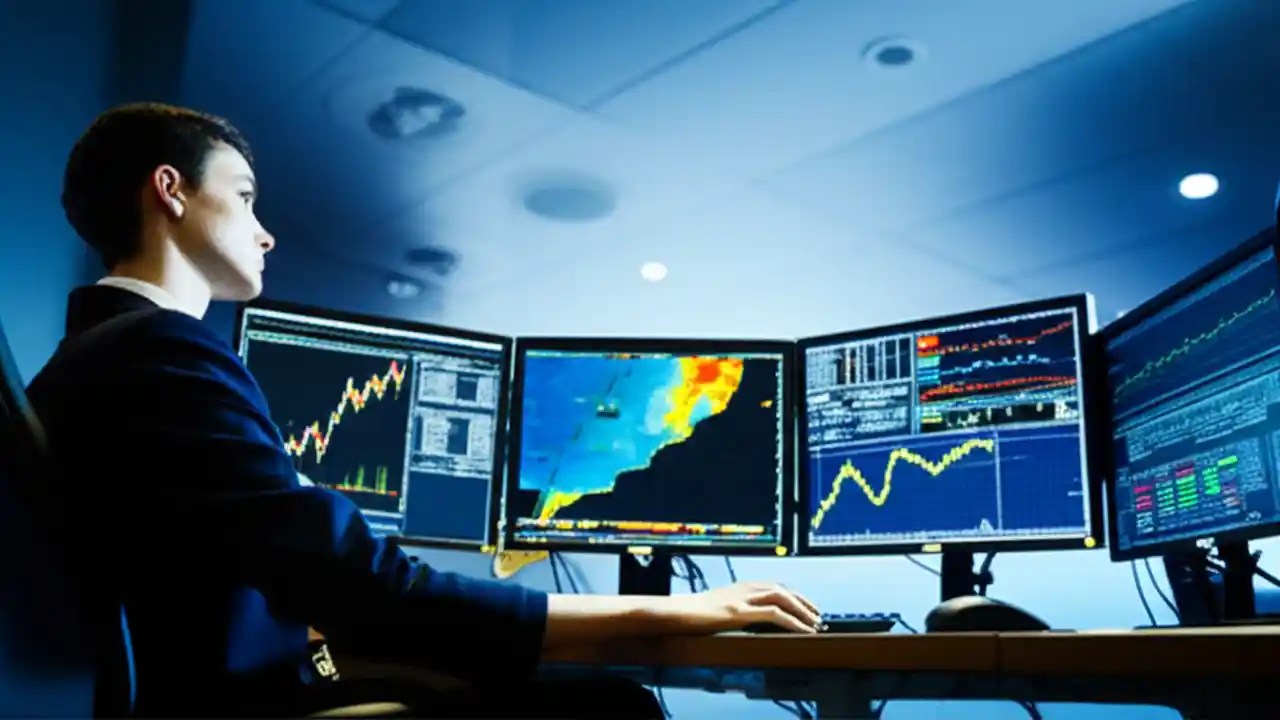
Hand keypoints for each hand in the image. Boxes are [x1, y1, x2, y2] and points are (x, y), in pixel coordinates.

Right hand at [660, 581, 821, 633]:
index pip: (776, 586)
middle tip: (818, 616)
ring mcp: (744, 599)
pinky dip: (792, 621)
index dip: (795, 596)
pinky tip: (801, 630)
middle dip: (804, 602)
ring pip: (782, 599)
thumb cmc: (698, 611)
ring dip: (802, 611)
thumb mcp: (723, 604)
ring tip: (815, 624)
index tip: (808, 607)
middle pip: (784, 590)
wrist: (680, 612)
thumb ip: (740, 605)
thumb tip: (755, 615)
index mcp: (744, 585)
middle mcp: (747, 587)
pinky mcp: (740, 612)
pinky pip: (774, 615)